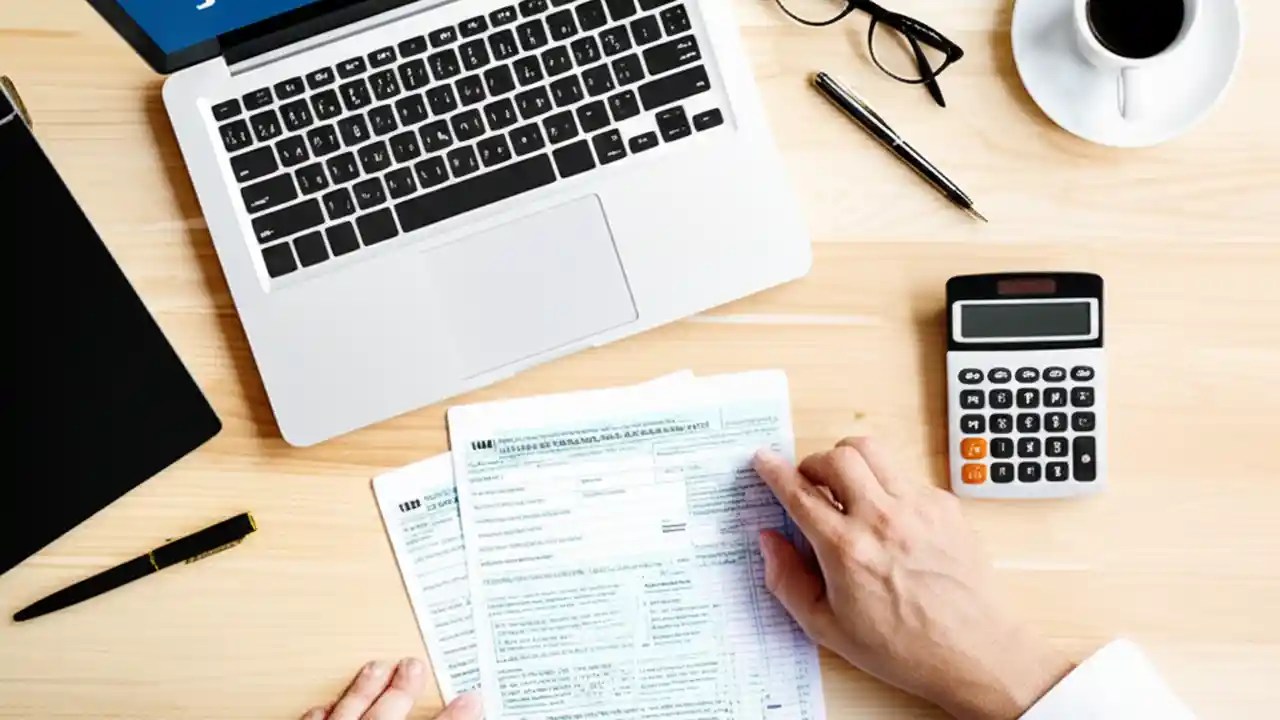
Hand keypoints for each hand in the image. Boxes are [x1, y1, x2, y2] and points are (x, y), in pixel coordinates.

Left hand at [299, 658, 481, 719]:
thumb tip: (460, 710)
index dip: (455, 715)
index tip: (472, 698)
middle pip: (388, 714)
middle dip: (403, 689)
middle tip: (414, 665)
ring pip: (348, 711)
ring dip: (362, 690)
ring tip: (374, 667)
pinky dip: (320, 716)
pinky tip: (321, 707)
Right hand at [753, 438, 1072, 719]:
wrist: (974, 652)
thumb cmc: (902, 648)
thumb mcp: (827, 628)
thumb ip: (787, 580)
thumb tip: (769, 540)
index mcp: (846, 550)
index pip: (799, 492)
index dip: (774, 471)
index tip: (764, 460)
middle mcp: (882, 519)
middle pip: (836, 456)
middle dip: (813, 462)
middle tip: (810, 482)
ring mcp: (918, 508)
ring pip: (873, 450)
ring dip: (849, 460)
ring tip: (846, 487)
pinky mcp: (945, 506)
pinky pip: (905, 475)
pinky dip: (886, 484)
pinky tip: (887, 515)